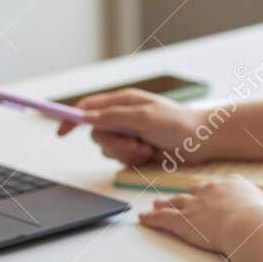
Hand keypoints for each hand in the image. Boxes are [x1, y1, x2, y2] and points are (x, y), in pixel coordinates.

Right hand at [55, 89, 212, 168]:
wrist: (201, 141)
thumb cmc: (178, 122)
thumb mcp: (144, 116)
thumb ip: (114, 116)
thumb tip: (87, 117)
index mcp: (122, 101)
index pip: (88, 107)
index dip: (71, 119)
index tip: (61, 133)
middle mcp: (122, 117)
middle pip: (97, 133)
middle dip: (113, 144)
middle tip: (134, 145)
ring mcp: (128, 134)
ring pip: (107, 149)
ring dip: (126, 153)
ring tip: (147, 149)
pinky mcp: (135, 150)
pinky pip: (121, 159)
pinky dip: (134, 160)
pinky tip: (150, 154)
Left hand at [137, 177, 262, 261]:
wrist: (250, 224)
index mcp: (234, 185)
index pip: (219, 188)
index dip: (212, 194)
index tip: (208, 196)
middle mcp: (212, 190)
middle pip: (194, 193)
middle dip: (186, 197)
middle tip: (178, 199)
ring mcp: (195, 204)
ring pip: (175, 203)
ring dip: (165, 205)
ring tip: (156, 205)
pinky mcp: (182, 220)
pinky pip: (162, 218)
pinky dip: (151, 219)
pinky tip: (143, 218)